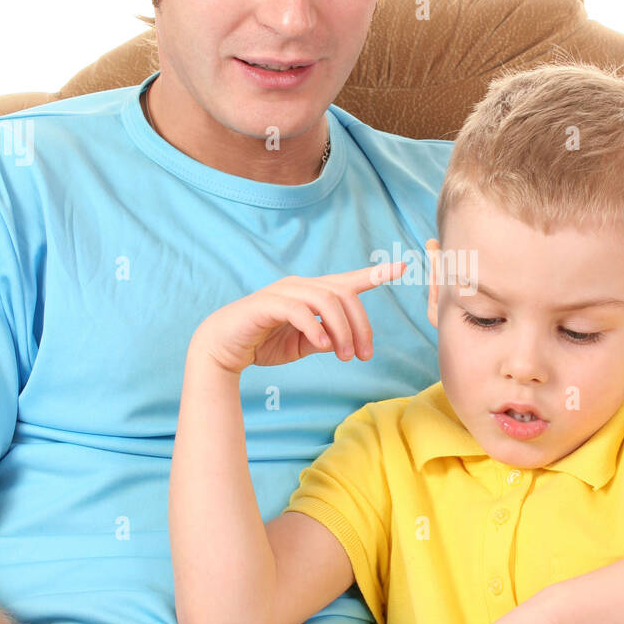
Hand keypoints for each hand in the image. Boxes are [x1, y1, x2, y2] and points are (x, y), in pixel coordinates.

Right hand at [193, 261, 405, 374]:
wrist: (222, 348)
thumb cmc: (263, 344)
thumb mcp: (302, 346)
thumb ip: (325, 339)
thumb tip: (346, 341)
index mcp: (312, 294)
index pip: (347, 281)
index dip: (375, 273)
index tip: (401, 268)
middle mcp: (300, 286)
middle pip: (344, 295)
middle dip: (361, 325)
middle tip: (364, 356)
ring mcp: (283, 291)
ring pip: (326, 300)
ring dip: (342, 330)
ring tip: (345, 355)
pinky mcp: (267, 304)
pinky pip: (300, 310)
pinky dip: (316, 328)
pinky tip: (323, 346)